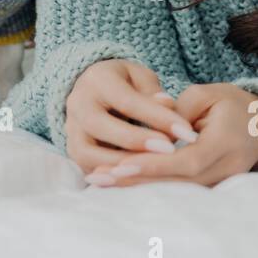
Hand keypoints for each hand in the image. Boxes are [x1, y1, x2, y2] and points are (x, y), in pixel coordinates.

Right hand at [63, 59, 198, 173]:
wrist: (96, 91)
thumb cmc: (126, 84)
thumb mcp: (141, 78)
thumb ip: (153, 93)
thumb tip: (168, 105)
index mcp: (97, 79)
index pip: (127, 100)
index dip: (157, 117)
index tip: (186, 131)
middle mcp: (77, 103)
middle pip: (100, 126)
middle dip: (137, 141)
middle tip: (170, 151)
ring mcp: (71, 129)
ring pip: (89, 153)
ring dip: (122, 163)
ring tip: (155, 169)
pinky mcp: (73, 151)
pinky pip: (89, 168)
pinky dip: (112, 176)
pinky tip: (138, 178)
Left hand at [84, 83, 257, 186]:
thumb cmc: (232, 103)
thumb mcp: (206, 94)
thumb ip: (176, 110)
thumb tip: (148, 123)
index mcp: (227, 142)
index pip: (187, 160)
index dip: (154, 165)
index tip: (120, 165)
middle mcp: (229, 168)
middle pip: (179, 183)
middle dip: (137, 182)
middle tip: (98, 178)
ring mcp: (224, 182)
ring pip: (177, 192)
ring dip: (138, 188)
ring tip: (100, 182)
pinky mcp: (214, 187)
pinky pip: (179, 191)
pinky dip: (151, 187)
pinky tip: (120, 184)